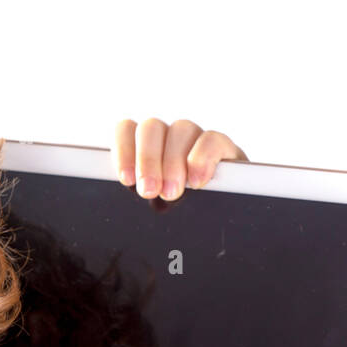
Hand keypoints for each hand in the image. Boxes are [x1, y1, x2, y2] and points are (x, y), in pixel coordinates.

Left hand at [113, 118, 248, 200]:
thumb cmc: (179, 213)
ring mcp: (196, 138)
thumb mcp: (154, 204)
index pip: (127, 129)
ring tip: (171, 192)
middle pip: (151, 127)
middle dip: (148, 160)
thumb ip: (140, 191)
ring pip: (181, 128)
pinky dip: (202, 158)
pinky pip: (211, 138)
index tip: (127, 179)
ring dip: (173, 162)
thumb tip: (125, 192)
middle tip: (149, 191)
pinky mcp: (223, 147)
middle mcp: (169, 136)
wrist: (220, 219)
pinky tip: (197, 181)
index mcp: (145, 146)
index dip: (123, 149)